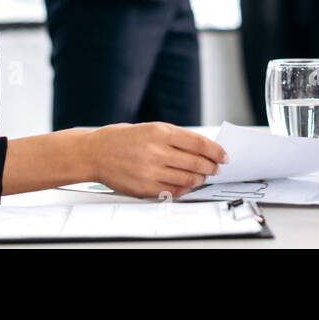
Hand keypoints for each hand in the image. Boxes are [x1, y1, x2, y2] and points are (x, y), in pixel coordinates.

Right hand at [88, 122, 227, 198]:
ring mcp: (150, 171)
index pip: (198, 143)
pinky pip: (173, 192)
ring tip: (202, 177)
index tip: (223, 155)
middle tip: (215, 168)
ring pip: (187, 179)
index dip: (215, 151)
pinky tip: (186, 185)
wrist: (94, 153)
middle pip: (196, 162)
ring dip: (200, 179)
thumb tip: (202, 148)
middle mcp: (156, 151)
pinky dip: (184, 189)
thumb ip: (175, 137)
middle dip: (211, 166)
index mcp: (160, 132)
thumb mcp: (151, 128)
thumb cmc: (122, 138)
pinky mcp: (145, 188)